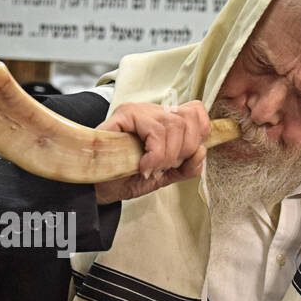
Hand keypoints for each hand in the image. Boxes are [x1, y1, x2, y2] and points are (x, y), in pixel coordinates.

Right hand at [93, 100, 209, 204]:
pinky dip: (155, 155)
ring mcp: (137, 111)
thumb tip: (201, 154)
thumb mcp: (164, 176)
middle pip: (188, 120)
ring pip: (173, 125)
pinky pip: (154, 131)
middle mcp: (152, 111)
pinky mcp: (123, 115)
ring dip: (167, 155)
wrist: (98, 189)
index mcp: (164, 120)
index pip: (195, 112)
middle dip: (183, 151)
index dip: (199, 134)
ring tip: (151, 167)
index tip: (184, 158)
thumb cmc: (126, 178)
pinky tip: (144, 166)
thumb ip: (185, 167)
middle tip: (164, 167)